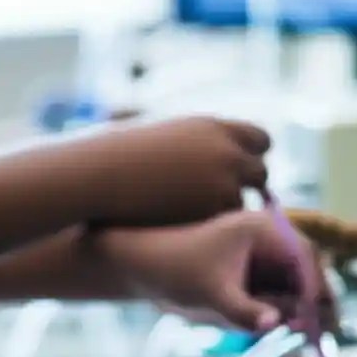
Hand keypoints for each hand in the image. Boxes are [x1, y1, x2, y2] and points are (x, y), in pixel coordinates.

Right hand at [85, 116, 270, 226]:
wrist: (96, 178)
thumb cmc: (117, 155)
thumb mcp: (162, 136)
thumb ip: (196, 144)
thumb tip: (217, 158)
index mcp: (214, 127)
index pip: (260, 139)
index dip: (250, 156)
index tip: (239, 170)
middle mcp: (227, 152)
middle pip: (260, 172)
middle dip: (246, 186)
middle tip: (224, 199)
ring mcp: (224, 183)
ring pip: (243, 203)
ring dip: (224, 210)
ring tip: (190, 216)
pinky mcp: (214, 213)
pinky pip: (226, 225)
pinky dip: (211, 228)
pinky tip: (184, 227)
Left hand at [97, 210, 337, 331]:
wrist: (146, 269)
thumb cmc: (176, 272)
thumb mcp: (210, 295)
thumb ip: (244, 311)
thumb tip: (276, 324)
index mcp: (262, 230)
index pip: (304, 256)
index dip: (316, 286)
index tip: (318, 317)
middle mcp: (270, 241)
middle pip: (308, 271)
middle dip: (317, 301)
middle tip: (324, 333)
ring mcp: (265, 259)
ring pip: (298, 287)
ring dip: (304, 311)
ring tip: (308, 338)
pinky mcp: (258, 277)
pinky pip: (283, 297)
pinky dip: (288, 315)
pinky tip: (290, 334)